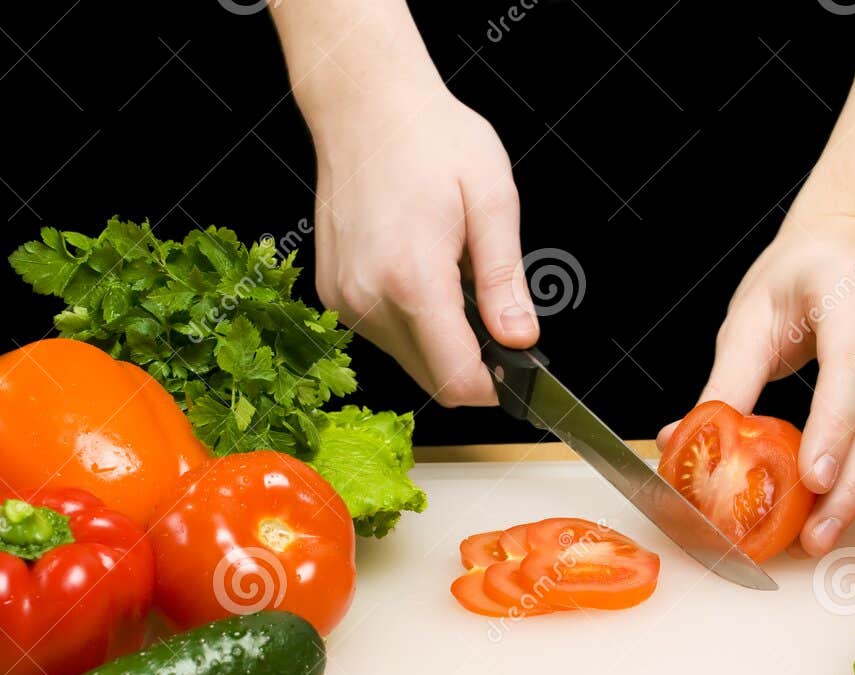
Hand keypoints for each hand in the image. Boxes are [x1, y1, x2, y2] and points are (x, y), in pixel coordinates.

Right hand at [307, 84, 536, 405]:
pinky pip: (383, 333)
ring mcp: (345, 298)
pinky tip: (419, 271)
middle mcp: (368, 298)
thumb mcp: (492, 199)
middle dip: (470, 362)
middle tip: (493, 311)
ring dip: (439, 339)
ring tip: (451, 276)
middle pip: (432, 378)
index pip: (456, 378)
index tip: (515, 369)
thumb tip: (520, 339)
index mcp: (411, 278)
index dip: (494, 388)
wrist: (365, 105)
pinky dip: (410, 320)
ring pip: (407, 359)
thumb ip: (505, 279)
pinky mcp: (333, 293)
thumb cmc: (431, 138)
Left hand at [661, 214, 854, 554]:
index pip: (850, 365)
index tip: (813, 480)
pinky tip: (841, 502)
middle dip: (852, 479)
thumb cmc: (794, 282)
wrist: (848, 250)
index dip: (834, 427)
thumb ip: (724, 384)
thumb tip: (682, 439)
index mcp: (849, 290)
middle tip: (817, 531)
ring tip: (823, 531)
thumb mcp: (748, 323)